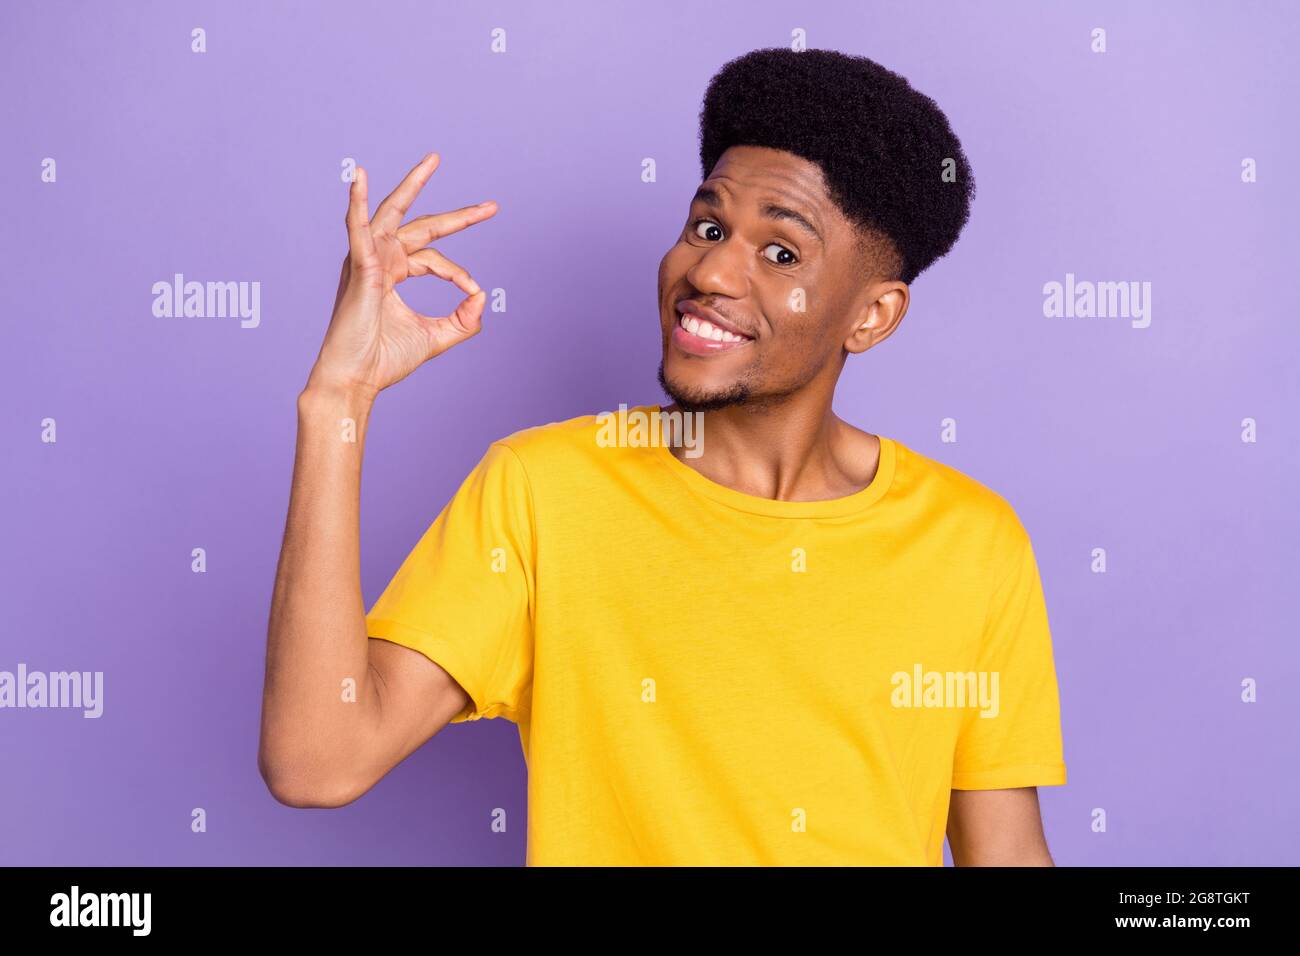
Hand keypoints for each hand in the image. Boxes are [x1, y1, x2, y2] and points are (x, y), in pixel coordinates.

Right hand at [306, 152, 497, 399]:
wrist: (356, 379)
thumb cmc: (384, 360)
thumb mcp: (437, 337)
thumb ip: (463, 319)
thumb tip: (483, 295)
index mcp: (394, 273)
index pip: (435, 259)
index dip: (459, 274)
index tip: (473, 291)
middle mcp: (381, 260)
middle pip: (423, 227)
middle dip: (459, 217)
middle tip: (493, 207)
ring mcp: (368, 260)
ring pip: (394, 214)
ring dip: (413, 185)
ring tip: (434, 160)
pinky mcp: (359, 268)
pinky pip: (357, 228)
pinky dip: (357, 202)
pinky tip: (358, 177)